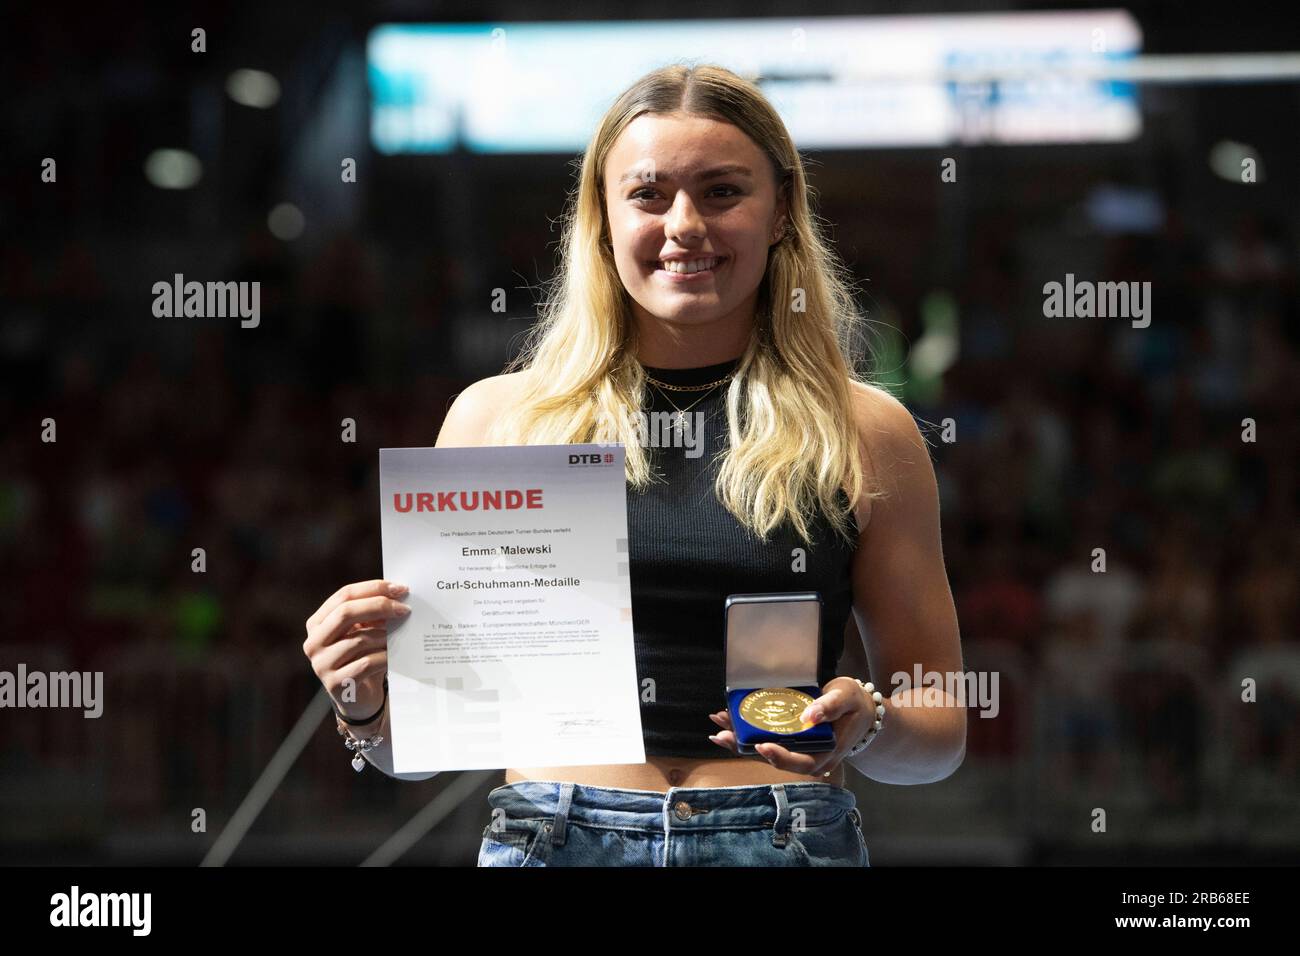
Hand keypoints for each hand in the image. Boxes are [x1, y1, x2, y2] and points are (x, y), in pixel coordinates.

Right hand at [303, 579, 410, 719]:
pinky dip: (385, 657)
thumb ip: (372, 614)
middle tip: (404, 609)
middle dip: (379, 606)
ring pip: (358, 640)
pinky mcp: (335, 684)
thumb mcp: (364, 632)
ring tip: (402, 636)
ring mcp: (321, 664)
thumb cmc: (363, 658)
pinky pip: (366, 663)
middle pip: (346, 613)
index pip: (344, 596)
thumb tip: (397, 595)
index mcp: (317, 623)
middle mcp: (313, 642)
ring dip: (385, 636)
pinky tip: (395, 656)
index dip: (373, 589)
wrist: (359, 698)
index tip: (399, 588)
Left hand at [707, 676, 876, 776]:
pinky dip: (746, 731)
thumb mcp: (847, 699)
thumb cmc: (855, 704)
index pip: (801, 762)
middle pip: (773, 758)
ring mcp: (797, 749)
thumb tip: (809, 715)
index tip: (761, 746)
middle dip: (745, 748)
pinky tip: (729, 721)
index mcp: (826, 753)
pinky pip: (765, 738)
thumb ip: (830, 706)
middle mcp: (808, 756)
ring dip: (739, 740)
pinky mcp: (789, 739)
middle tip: (722, 735)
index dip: (780, 756)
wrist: (860, 708)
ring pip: (765, 750)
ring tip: (718, 726)